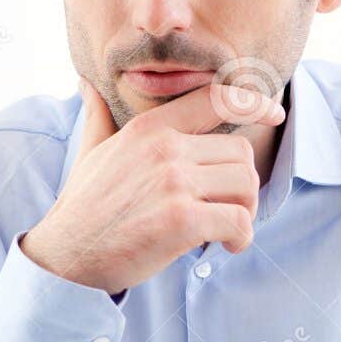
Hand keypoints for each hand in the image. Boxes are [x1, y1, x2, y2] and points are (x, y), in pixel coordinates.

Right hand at [21, 79, 283, 293]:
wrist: (65, 256)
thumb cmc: (83, 208)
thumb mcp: (90, 153)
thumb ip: (97, 116)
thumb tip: (86, 85)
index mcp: (148, 128)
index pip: (214, 98)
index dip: (252, 101)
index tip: (274, 113)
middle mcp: (164, 148)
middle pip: (240, 153)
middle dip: (242, 187)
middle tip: (228, 211)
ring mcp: (173, 182)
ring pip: (246, 185)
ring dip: (245, 212)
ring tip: (226, 231)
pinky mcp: (181, 220)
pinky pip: (238, 221)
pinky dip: (241, 238)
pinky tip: (225, 248)